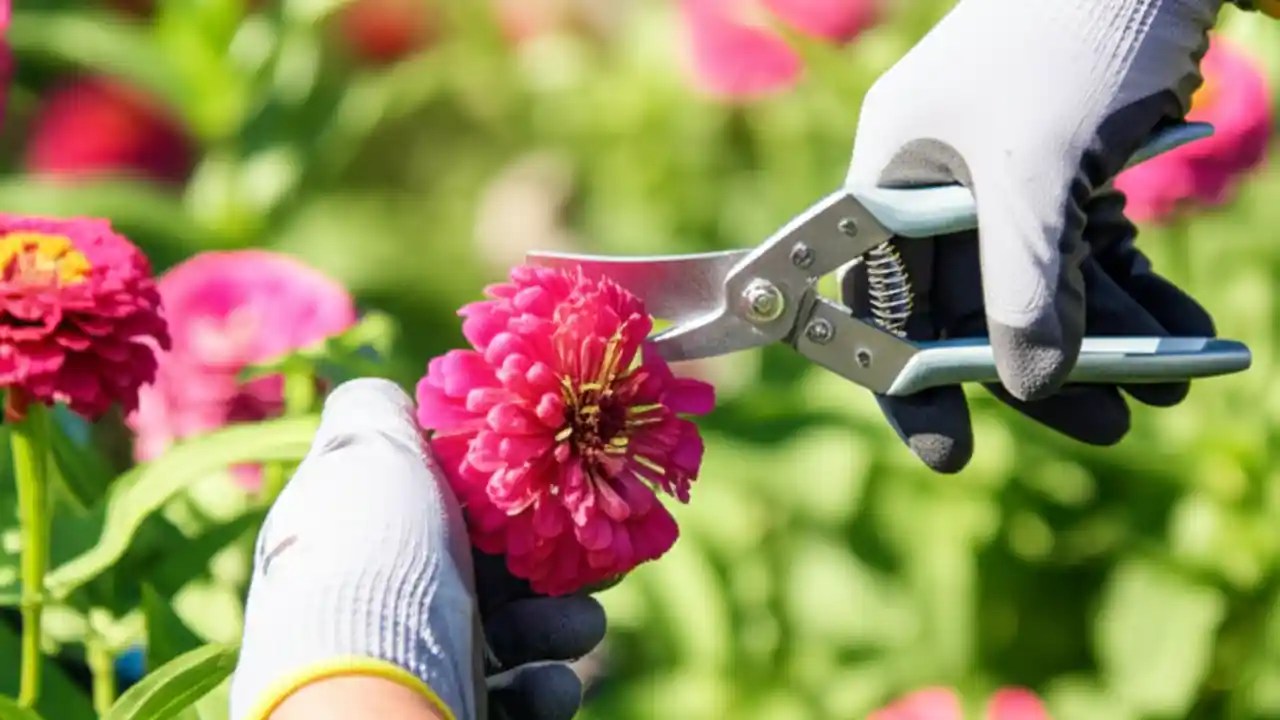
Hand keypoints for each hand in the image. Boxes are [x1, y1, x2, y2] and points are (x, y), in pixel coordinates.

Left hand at [230, 379, 605, 719]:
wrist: (371, 700)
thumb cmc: (376, 560)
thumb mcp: (365, 451)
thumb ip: (378, 409)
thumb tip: (393, 394)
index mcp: (367, 534)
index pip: (448, 501)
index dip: (509, 486)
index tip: (562, 476)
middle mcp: (389, 599)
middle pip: (494, 565)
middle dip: (555, 558)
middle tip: (601, 554)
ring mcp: (421, 665)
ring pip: (519, 632)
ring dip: (563, 623)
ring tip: (577, 625)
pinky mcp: (458, 714)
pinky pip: (524, 694)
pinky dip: (549, 684)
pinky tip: (550, 680)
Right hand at [843, 0, 1221, 471]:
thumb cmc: (1073, 37)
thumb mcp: (1040, 170)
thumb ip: (1025, 282)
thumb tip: (1029, 385)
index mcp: (894, 176)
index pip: (879, 300)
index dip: (906, 379)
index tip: (950, 449)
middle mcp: (940, 184)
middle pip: (971, 305)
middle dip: (1038, 367)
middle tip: (1102, 425)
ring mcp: (1005, 180)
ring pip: (1041, 286)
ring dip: (1104, 340)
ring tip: (1166, 387)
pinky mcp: (1067, 172)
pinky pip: (1090, 253)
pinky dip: (1133, 293)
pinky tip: (1186, 334)